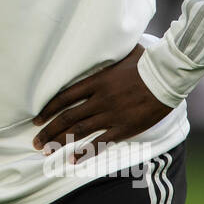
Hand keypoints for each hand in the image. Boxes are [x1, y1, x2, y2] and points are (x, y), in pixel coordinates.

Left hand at [32, 44, 171, 162]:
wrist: (168, 76)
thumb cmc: (147, 62)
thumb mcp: (121, 54)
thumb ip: (107, 56)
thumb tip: (101, 43)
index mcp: (96, 81)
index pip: (64, 97)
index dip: (48, 110)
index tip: (37, 120)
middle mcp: (99, 99)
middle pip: (67, 117)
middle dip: (48, 130)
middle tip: (36, 141)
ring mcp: (111, 114)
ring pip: (79, 131)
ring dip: (60, 142)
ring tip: (46, 151)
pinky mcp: (124, 127)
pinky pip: (100, 142)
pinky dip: (84, 152)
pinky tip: (72, 160)